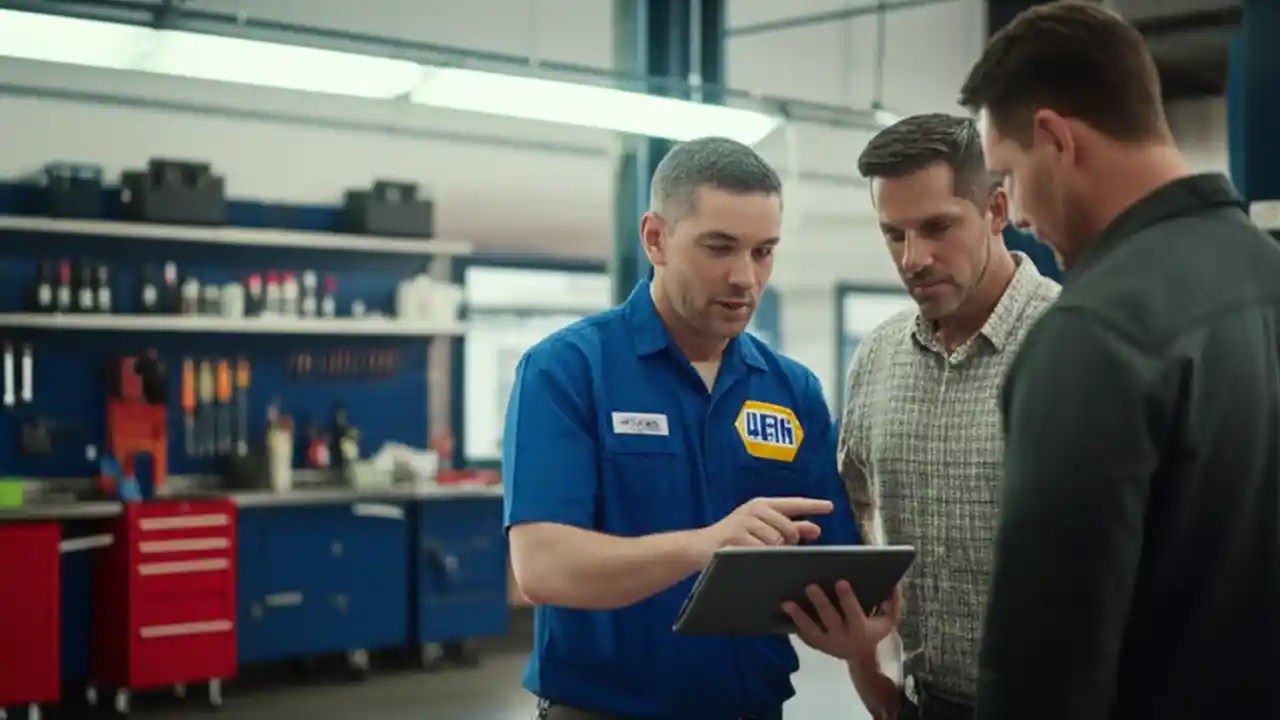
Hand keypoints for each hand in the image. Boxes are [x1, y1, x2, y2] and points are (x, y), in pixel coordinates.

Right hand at [690, 497, 832, 565]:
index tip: (830, 506)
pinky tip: (750, 555)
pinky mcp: (736, 537)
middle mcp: (754, 509)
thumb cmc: (734, 537)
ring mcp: (744, 522)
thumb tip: (816, 529)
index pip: (793, 503)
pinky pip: (761, 550)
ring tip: (757, 551)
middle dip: (789, 541)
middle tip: (778, 547)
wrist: (701, 546)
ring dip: (772, 551)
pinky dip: (760, 556)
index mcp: (762, 504)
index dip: (812, 505)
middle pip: (788, 528)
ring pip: (776, 541)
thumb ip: (789, 527)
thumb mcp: (762, 527)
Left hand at [782, 581, 900, 663]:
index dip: (847, 598)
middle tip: (810, 585)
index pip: (853, 612)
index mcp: (860, 629)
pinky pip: (803, 636)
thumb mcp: (888, 621)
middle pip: (829, 619)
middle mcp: (842, 638)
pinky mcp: (815, 645)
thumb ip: (892, 603)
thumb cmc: (873, 630)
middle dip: (820, 603)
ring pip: (811, 630)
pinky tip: (783, 612)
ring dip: (798, 616)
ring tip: (786, 602)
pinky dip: (794, 625)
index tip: (841, 581)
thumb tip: (893, 584)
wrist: (860, 655)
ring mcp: (827, 643)